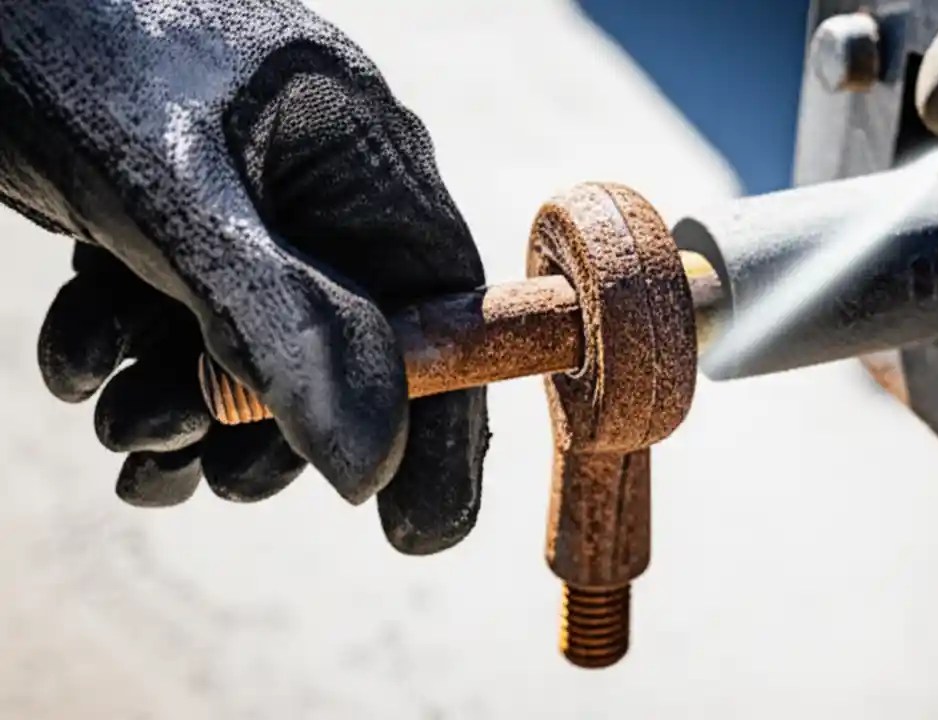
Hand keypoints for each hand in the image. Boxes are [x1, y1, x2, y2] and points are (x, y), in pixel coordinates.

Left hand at [1, 1, 488, 553]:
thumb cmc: (66, 47)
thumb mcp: (175, 194)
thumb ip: (279, 321)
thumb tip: (368, 464)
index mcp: (365, 155)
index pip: (443, 311)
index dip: (441, 426)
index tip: (416, 535)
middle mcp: (319, 186)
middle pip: (346, 353)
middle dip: (270, 431)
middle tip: (203, 475)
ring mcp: (246, 205)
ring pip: (254, 353)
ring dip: (186, 412)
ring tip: (121, 425)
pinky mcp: (174, 220)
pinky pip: (181, 324)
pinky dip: (129, 361)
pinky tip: (78, 354)